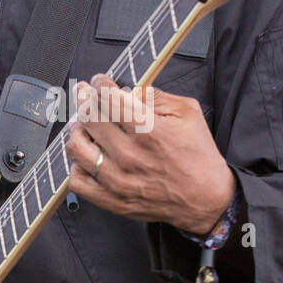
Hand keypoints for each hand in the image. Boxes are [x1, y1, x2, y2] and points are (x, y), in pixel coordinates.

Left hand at [64, 74, 236, 235]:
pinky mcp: (113, 200)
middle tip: (84, 94)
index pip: (108, 98)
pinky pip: (77, 181)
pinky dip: (77, 165)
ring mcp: (118, 180)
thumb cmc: (198, 157)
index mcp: (148, 131)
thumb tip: (128, 89)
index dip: (99, 84)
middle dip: (83, 99)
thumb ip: (156, 96)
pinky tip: (88, 157)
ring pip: (76, 147)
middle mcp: (130, 155)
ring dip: (77, 130)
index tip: (99, 81)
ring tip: (84, 125)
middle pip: (88, 118)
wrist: (206, 198)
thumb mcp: (188, 113)